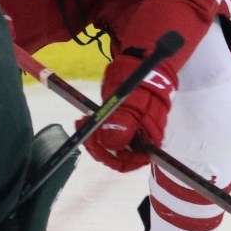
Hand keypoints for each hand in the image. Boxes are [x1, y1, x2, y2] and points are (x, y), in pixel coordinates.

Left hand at [81, 49, 177, 172]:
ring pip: (107, 145)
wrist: (143, 69)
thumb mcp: (133, 104)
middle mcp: (138, 142)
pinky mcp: (119, 125)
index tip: (94, 142)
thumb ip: (123, 125)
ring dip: (93, 136)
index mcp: (148, 141)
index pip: (128, 162)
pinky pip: (104, 134)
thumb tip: (110, 144)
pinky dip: (94, 129)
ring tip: (83, 120)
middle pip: (114, 155)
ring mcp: (129, 134)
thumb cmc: (143, 86)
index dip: (109, 157)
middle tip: (84, 126)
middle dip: (96, 144)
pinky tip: (85, 119)